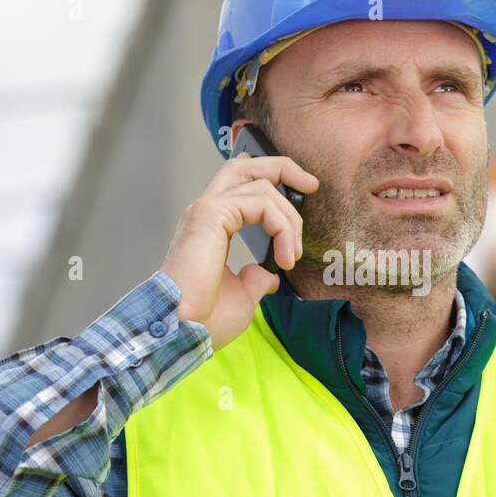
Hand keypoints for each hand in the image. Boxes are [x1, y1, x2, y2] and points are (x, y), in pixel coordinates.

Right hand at [160, 151, 318, 349]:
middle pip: (245, 166)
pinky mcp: (212, 213)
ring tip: (292, 255)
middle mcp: (207, 212)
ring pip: (262, 186)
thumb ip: (255, 279)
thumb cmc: (205, 318)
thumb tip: (269, 274)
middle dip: (283, 168)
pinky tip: (285, 256)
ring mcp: (207, 210)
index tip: (304, 197)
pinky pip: (261, 203)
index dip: (274, 183)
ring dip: (289, 220)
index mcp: (211, 226)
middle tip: (311, 185)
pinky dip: (282, 227)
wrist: (184, 330)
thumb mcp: (243, 295)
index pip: (242, 186)